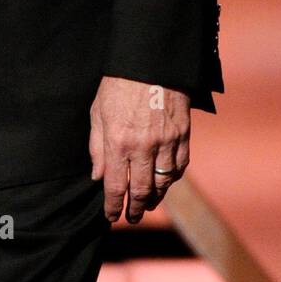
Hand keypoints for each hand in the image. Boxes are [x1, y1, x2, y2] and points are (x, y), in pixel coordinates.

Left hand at [89, 75, 190, 223]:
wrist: (150, 63)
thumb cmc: (117, 86)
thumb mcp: (97, 113)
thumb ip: (97, 147)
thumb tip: (97, 176)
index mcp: (118, 142)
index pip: (116, 186)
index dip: (113, 206)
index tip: (111, 217)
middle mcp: (143, 147)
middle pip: (142, 191)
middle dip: (136, 209)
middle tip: (132, 218)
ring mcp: (166, 143)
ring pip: (164, 183)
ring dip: (155, 198)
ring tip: (147, 205)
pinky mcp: (183, 136)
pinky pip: (179, 166)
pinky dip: (172, 179)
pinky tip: (165, 182)